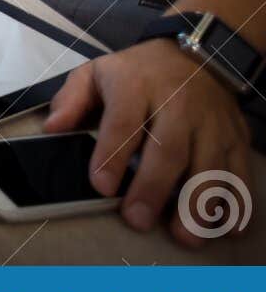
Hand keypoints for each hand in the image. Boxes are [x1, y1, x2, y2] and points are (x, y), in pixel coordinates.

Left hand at [45, 37, 253, 245]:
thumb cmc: (138, 73)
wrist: (196, 55)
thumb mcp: (96, 73)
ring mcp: (211, 123)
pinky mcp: (236, 138)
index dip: (112, 156)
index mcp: (136, 86)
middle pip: (168, 150)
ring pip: (208, 166)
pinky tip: (229, 228)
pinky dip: (238, 203)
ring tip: (185, 236)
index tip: (102, 186)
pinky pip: (240, 171)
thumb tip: (52, 129)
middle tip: (138, 220)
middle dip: (153, 189)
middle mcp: (177, 104)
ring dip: (198, 205)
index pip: (123, 122)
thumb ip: (71, 100)